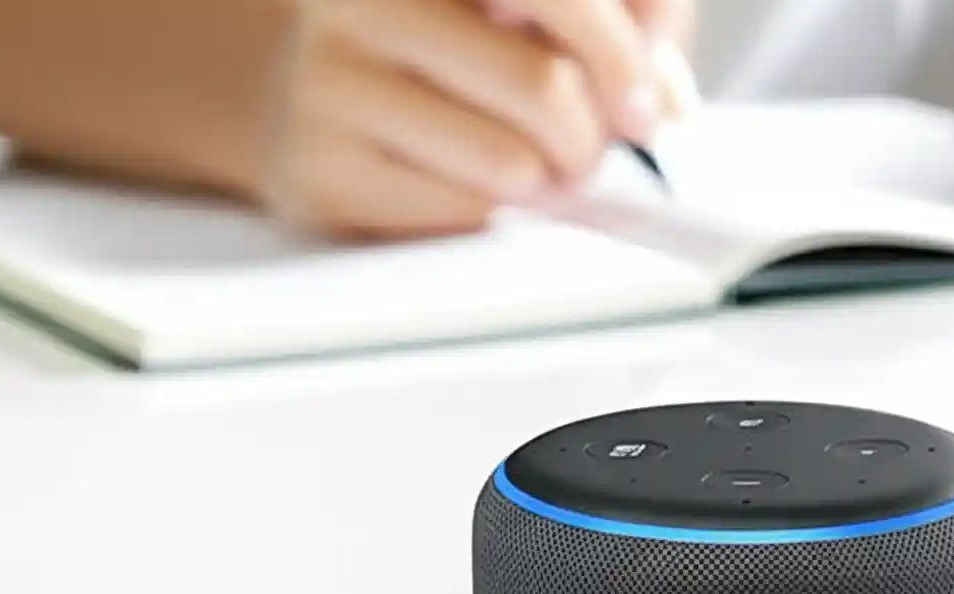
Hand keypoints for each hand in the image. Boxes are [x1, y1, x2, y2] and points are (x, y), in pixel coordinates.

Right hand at [0, 0, 693, 238]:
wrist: (291, 84)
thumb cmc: (432, 38)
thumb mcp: (516, 0)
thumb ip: (611, 15)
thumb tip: (663, 90)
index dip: (626, 46)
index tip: (649, 95)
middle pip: (544, 83)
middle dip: (601, 130)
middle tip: (608, 139)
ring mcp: (329, 82)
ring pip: (511, 164)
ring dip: (554, 178)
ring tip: (543, 161)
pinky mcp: (319, 173)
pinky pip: (464, 211)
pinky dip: (497, 206)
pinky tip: (475, 175)